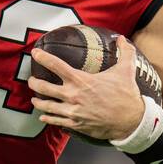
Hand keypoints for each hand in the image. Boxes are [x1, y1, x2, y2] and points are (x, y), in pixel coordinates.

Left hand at [27, 36, 143, 141]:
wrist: (131, 121)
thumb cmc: (126, 95)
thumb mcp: (126, 70)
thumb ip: (125, 52)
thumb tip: (123, 38)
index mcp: (81, 80)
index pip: (56, 65)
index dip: (43, 57)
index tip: (35, 53)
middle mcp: (73, 95)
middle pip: (44, 87)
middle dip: (34, 83)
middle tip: (32, 80)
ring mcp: (72, 111)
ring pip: (46, 106)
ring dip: (38, 102)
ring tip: (35, 99)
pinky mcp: (75, 124)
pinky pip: (55, 121)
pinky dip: (47, 118)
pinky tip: (43, 116)